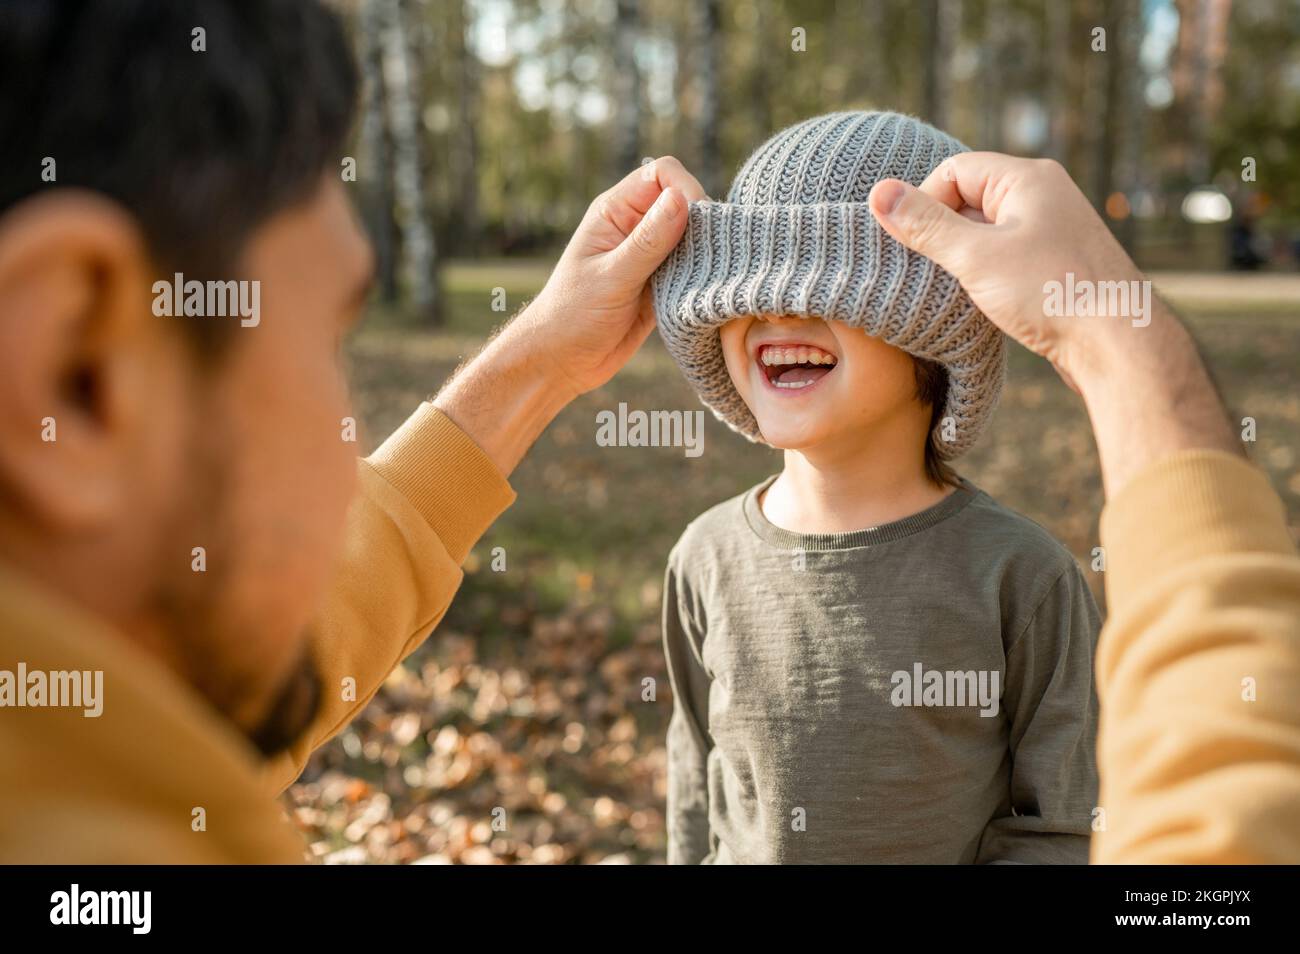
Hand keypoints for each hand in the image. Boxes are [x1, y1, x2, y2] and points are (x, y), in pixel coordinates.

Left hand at [521, 156, 707, 399]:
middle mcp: (635, 227)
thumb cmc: (573, 315)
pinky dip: (702, 276)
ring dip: (705, 252)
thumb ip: (648, 241)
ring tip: (708, 275)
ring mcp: (650, 256)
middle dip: (703, 223)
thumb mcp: (612, 277)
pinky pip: (692, 268)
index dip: (686, 189)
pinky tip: (704, 291)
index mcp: (615, 212)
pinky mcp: (662, 283)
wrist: (562, 361)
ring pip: (693, 237)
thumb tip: (682, 198)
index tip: (700, 221)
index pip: (663, 174)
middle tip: (708, 255)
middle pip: (685, 203)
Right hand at [867, 152, 1240, 495]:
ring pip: (986, 230)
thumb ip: (925, 225)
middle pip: (968, 198)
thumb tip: (878, 192)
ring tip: (955, 288)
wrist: (1118, 343)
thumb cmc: (1051, 293)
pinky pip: (1006, 254)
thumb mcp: (976, 257)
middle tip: (929, 269)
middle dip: (942, 231)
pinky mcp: (1056, 262)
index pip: (953, 170)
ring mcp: (1053, 229)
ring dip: (962, 255)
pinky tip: (982, 300)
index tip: (911, 243)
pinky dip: (985, 272)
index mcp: (1027, 178)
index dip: (923, 203)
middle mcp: (1044, 194)